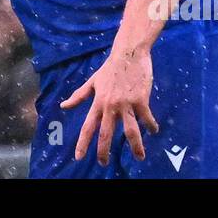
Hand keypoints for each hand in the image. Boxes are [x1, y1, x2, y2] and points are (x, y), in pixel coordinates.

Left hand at [60, 46, 158, 164]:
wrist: (129, 53)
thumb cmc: (110, 68)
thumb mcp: (92, 82)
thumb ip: (79, 96)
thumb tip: (64, 106)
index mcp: (98, 102)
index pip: (88, 126)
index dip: (83, 142)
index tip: (78, 157)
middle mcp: (110, 105)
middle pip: (106, 133)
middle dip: (104, 151)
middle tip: (103, 163)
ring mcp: (126, 103)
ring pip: (130, 131)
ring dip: (136, 146)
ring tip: (139, 157)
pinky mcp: (141, 100)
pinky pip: (146, 118)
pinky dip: (151, 126)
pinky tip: (153, 130)